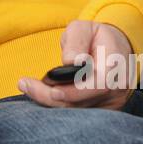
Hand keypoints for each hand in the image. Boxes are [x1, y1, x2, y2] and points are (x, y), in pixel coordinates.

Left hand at [18, 20, 135, 109]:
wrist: (114, 47)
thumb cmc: (95, 36)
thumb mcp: (83, 28)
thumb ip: (77, 42)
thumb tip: (71, 61)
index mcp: (117, 66)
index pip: (98, 85)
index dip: (74, 91)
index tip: (50, 87)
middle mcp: (118, 89)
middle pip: (84, 103)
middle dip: (51, 97)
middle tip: (24, 84)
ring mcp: (112, 103)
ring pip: (78, 113)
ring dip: (50, 102)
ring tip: (28, 86)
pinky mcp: (103, 111)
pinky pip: (79, 115)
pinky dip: (58, 106)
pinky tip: (42, 94)